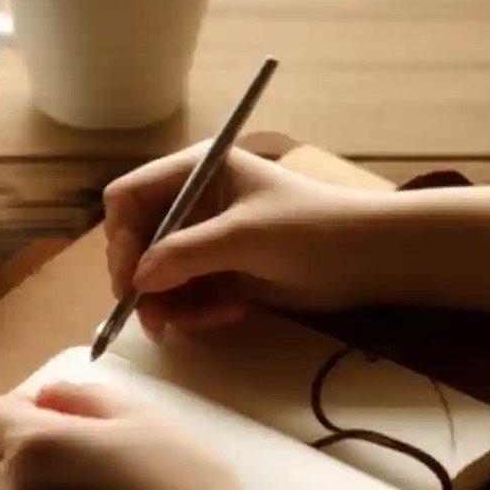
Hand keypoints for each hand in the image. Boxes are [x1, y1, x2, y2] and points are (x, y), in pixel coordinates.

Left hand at [0, 381, 252, 489]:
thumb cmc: (180, 483)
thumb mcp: (144, 420)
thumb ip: (85, 399)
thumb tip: (50, 395)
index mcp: (34, 445)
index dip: (26, 408)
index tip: (64, 416)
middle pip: (8, 459)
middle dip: (40, 451)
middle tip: (97, 458)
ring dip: (48, 489)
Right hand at [103, 141, 382, 337]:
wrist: (368, 258)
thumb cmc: (311, 228)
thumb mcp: (245, 236)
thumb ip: (186, 254)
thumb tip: (136, 279)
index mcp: (196, 171)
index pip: (129, 196)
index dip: (120, 237)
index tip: (130, 278)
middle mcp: (194, 202)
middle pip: (137, 242)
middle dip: (144, 282)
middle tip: (155, 318)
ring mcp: (207, 240)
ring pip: (159, 278)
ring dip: (173, 304)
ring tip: (210, 319)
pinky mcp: (222, 273)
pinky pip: (186, 296)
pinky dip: (198, 312)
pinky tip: (232, 314)